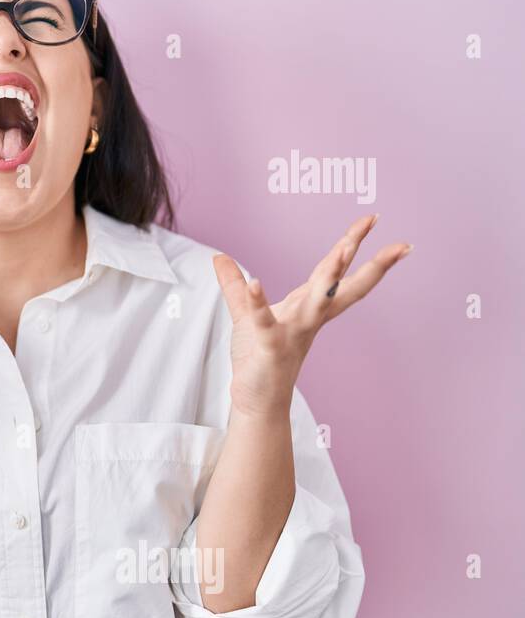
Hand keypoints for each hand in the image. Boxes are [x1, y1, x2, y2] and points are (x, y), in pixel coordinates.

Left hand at [212, 213, 410, 419]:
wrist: (256, 399)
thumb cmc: (258, 357)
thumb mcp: (247, 315)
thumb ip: (234, 286)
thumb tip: (220, 257)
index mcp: (308, 307)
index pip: (334, 271)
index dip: (352, 244)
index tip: (373, 218)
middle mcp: (309, 318)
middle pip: (343, 286)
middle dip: (370, 264)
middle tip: (397, 243)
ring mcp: (293, 332)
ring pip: (318, 302)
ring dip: (331, 277)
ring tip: (343, 250)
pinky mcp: (269, 346)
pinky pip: (266, 322)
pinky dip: (259, 302)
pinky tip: (255, 282)